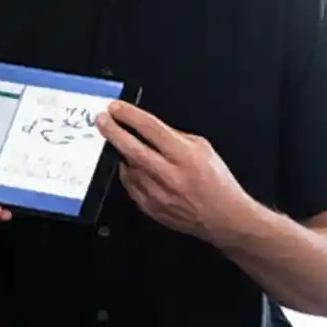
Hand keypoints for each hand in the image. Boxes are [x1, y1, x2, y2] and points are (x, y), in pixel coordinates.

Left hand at [95, 102, 254, 245]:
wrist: (225, 218)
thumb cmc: (217, 182)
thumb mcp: (204, 148)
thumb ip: (176, 136)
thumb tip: (149, 127)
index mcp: (185, 156)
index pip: (151, 129)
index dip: (130, 115)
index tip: (116, 107)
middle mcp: (170, 175)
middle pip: (132, 149)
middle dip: (113, 131)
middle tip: (101, 120)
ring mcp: (158, 194)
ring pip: (128, 168)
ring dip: (121, 154)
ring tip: (121, 144)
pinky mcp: (151, 208)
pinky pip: (130, 186)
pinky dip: (128, 174)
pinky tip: (132, 167)